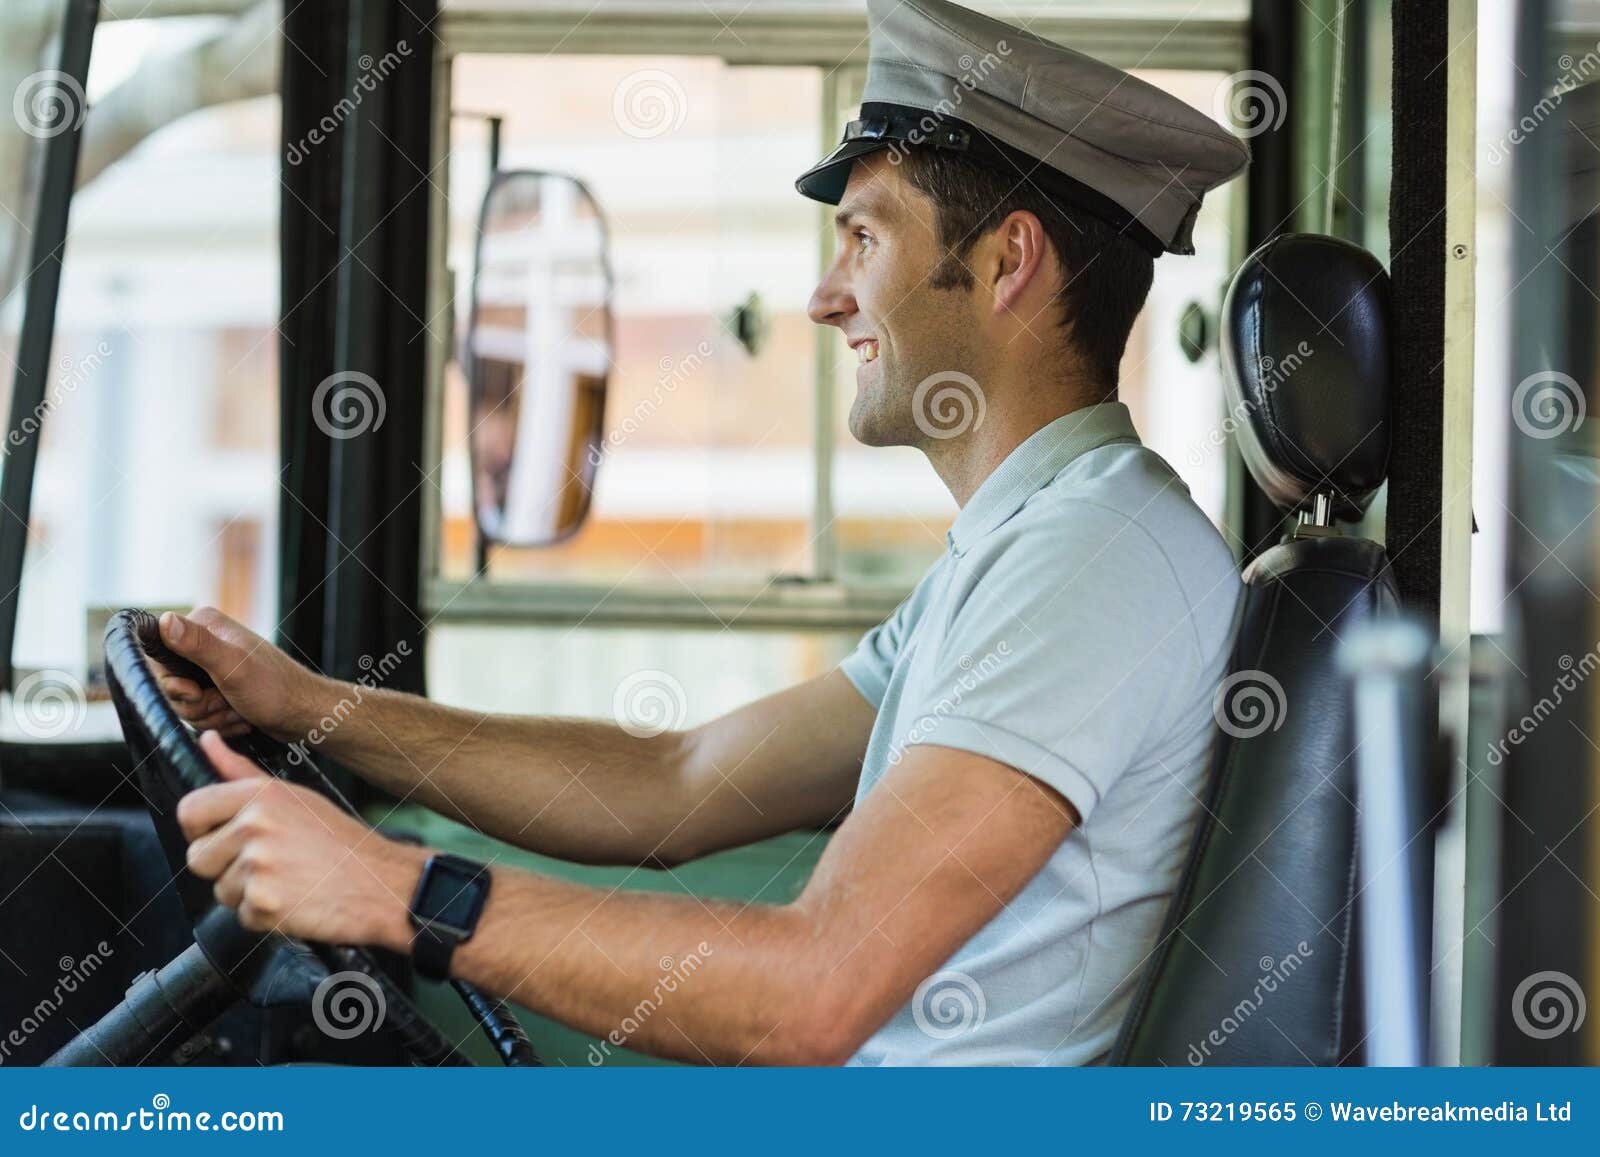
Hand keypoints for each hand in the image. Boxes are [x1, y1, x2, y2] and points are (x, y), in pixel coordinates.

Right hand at [155, 607, 328, 741]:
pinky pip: (201, 715)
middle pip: (169, 685)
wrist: (303, 715)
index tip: (194, 690)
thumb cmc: (275, 689)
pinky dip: (220, 721)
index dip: (171, 682)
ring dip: (212, 715)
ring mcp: (211, 668)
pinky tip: (241, 716)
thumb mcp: (233, 666)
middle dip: (197, 704)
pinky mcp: (218, 689)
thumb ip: (198, 644)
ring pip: (185, 704)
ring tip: (238, 709)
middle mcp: (204, 643)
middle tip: (225, 700)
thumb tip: (164, 620)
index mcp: (204, 626)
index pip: (156, 655)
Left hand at [177, 730, 426, 949]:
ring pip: (220, 891)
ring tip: (288, 880)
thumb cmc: (340, 841)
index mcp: (259, 794)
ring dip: (247, 894)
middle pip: (197, 858)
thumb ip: (240, 771)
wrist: (381, 883)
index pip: (189, 811)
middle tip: (271, 864)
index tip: (225, 838)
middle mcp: (255, 825)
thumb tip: (204, 739)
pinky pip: (241, 917)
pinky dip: (265, 917)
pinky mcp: (263, 904)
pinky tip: (296, 900)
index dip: (202, 831)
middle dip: (225, 868)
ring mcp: (258, 866)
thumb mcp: (294, 796)